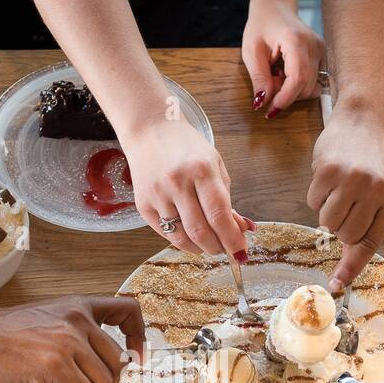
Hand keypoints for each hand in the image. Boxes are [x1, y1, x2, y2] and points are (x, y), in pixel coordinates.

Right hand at [0, 295, 144, 382]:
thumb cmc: (5, 335)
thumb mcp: (51, 320)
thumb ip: (80, 335)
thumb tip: (110, 367)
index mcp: (79, 305)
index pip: (128, 309)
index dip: (139, 337)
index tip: (137, 357)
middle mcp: (78, 319)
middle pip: (118, 364)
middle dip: (99, 381)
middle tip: (70, 380)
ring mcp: (68, 341)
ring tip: (53, 382)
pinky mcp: (55, 363)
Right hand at [126, 118, 253, 255]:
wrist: (149, 130)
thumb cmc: (186, 148)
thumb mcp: (214, 165)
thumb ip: (227, 199)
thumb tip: (240, 230)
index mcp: (201, 169)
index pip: (219, 215)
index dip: (232, 239)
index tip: (241, 252)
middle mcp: (177, 182)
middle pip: (200, 232)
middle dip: (218, 248)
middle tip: (226, 250)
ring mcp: (157, 194)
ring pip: (182, 238)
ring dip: (200, 248)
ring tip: (209, 244)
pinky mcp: (142, 204)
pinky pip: (165, 233)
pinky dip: (182, 241)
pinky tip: (190, 237)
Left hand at [241, 0, 324, 116]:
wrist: (275, 8)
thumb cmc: (261, 26)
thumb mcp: (251, 52)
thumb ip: (259, 78)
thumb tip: (263, 103)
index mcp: (296, 41)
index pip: (297, 78)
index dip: (285, 98)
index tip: (271, 110)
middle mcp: (314, 46)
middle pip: (305, 87)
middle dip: (285, 95)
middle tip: (267, 84)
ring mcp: (321, 51)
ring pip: (310, 87)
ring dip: (291, 90)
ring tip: (276, 74)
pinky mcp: (322, 57)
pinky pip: (312, 81)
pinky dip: (297, 84)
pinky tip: (286, 72)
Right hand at [307, 103, 383, 290]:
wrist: (363, 120)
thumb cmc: (375, 161)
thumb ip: (370, 227)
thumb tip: (343, 272)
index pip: (370, 243)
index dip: (350, 267)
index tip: (335, 285)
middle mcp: (377, 190)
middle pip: (345, 235)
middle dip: (341, 225)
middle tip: (348, 203)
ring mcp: (353, 179)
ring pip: (327, 221)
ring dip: (328, 211)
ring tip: (340, 189)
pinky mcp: (329, 169)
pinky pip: (312, 201)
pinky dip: (317, 193)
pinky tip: (330, 176)